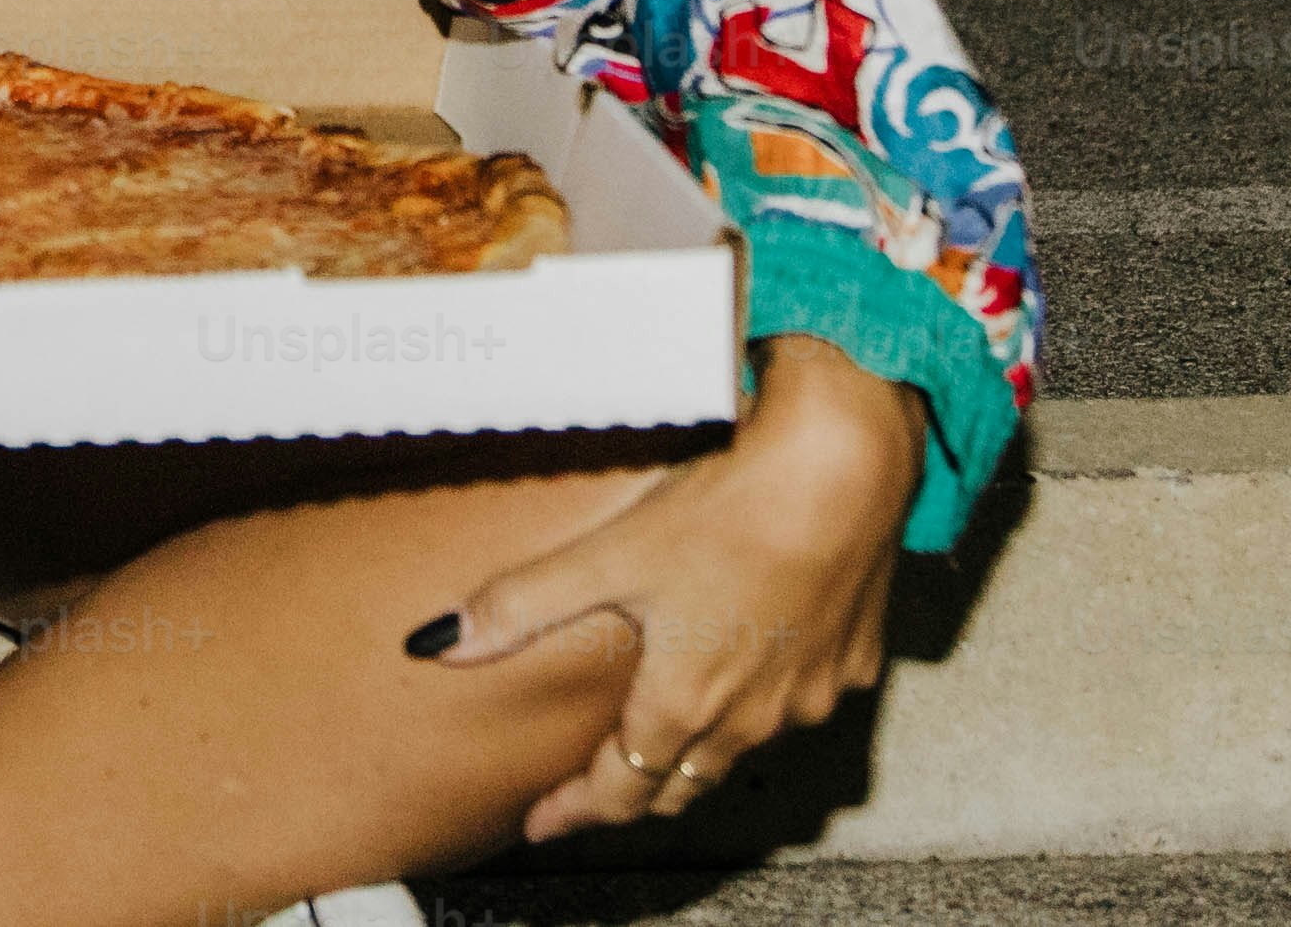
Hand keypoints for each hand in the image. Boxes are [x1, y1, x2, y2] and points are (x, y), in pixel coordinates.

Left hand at [408, 336, 918, 842]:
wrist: (844, 468)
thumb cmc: (728, 511)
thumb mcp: (610, 555)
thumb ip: (523, 604)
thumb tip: (436, 643)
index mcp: (686, 702)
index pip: (622, 792)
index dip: (576, 811)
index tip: (543, 821)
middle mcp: (754, 717)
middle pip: (683, 783)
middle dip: (635, 792)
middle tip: (595, 789)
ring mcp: (811, 695)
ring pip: (745, 749)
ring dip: (701, 752)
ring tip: (665, 734)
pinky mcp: (855, 661)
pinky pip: (801, 703)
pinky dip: (768, 700)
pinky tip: (754, 665)